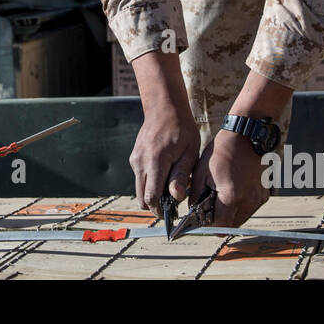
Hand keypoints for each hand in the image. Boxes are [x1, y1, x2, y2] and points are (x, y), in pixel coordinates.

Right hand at [130, 100, 198, 216]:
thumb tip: (176, 197)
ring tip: (171, 189)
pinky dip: (150, 183)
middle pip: (142, 198)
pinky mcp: (134, 158)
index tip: (172, 215)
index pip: (151, 197)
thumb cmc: (181, 129)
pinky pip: (140, 178)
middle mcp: (140, 163)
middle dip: (156, 206)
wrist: (164, 108)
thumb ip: (181, 175)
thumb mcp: (189, 152)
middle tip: (173, 206)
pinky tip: (165, 176)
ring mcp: (135, 160)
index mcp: (155, 162)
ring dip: (152, 194)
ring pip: (139, 189)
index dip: (160, 211)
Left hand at [191, 131, 269, 226]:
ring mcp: (258, 199)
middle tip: (210, 205)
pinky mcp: (264, 194)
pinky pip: (250, 208)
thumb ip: (196, 196)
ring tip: (222, 194)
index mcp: (231, 197)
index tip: (201, 217)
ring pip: (241, 218)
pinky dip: (241, 205)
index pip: (219, 226)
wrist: (247, 136)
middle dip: (219, 220)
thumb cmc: (222, 151)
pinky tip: (234, 189)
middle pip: (231, 225)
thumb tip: (193, 212)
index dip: (208, 225)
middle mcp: (248, 201)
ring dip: (230, 213)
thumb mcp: (201, 172)